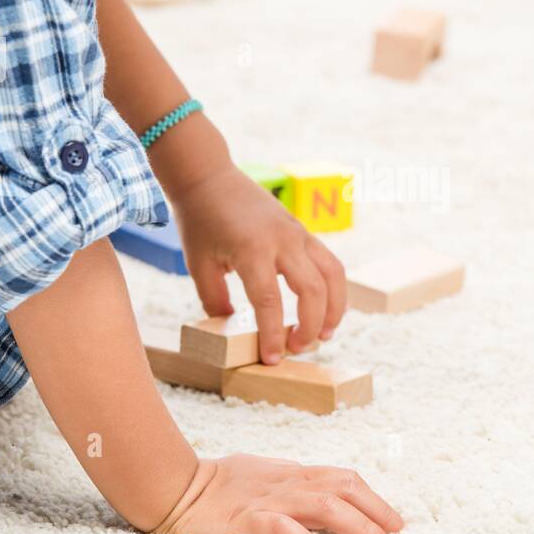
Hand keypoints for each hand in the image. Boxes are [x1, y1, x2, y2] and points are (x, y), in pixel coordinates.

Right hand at [154, 455, 404, 533]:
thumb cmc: (219, 484)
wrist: (175, 486)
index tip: (394, 521)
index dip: (373, 498)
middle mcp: (286, 483)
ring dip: (355, 524)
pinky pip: (279, 527)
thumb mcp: (264, 475)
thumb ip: (293, 481)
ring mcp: (267, 500)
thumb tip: (324, 491)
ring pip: (322, 504)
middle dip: (376, 509)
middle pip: (342, 487)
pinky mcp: (245, 520)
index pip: (342, 479)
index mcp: (292, 474)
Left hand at [173, 163, 346, 362]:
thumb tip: (234, 327)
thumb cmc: (200, 221)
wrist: (209, 176)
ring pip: (332, 275)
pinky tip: (325, 308)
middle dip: (310, 326)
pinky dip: (332, 289)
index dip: (273, 334)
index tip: (273, 358)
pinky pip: (329, 262)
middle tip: (298, 349)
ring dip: (335, 308)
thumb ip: (216, 301)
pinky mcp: (304, 231)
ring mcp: (298, 233)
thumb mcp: (199, 265)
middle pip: (312, 291)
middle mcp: (282, 240)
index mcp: (252, 249)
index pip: (269, 301)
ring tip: (325, 334)